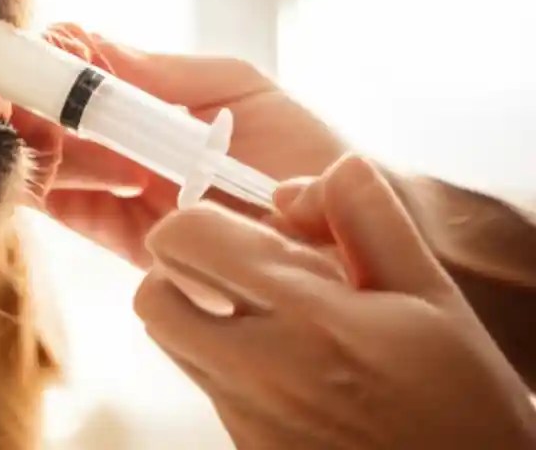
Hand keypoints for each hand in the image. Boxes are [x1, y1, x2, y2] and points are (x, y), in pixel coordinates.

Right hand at [14, 23, 347, 265]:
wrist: (352, 241)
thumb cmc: (310, 154)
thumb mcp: (241, 92)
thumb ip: (167, 72)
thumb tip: (87, 44)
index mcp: (156, 105)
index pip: (85, 73)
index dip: (53, 60)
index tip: (38, 52)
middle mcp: (133, 147)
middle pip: (57, 117)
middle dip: (28, 100)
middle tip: (11, 92)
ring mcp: (126, 195)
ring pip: (52, 161)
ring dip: (28, 139)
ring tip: (20, 124)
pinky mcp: (129, 244)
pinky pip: (70, 210)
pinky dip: (42, 186)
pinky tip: (34, 163)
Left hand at [136, 155, 535, 448]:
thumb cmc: (456, 397)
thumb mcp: (428, 290)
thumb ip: (363, 214)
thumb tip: (293, 185)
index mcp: (306, 317)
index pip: (185, 240)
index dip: (205, 220)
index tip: (250, 232)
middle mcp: (258, 370)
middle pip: (153, 296)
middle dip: (186, 269)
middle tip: (241, 271)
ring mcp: (244, 416)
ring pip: (170, 341)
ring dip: (200, 315)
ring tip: (270, 318)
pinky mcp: (244, 446)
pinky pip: (205, 385)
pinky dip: (226, 362)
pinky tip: (289, 366)